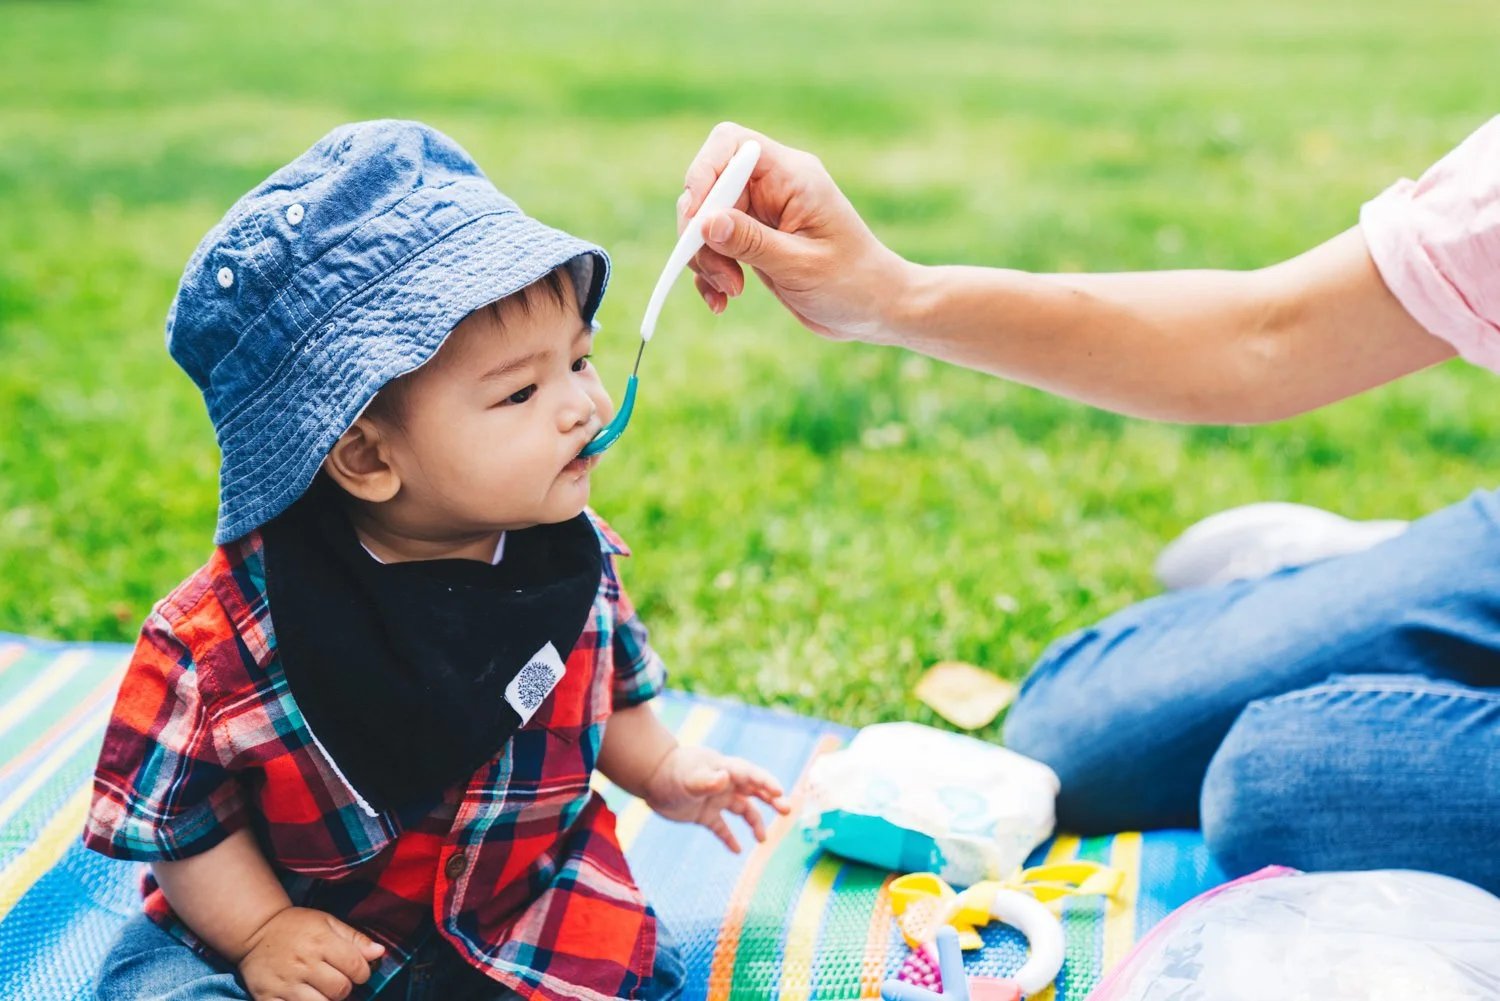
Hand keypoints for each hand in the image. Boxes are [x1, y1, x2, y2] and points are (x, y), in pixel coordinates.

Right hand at [237, 907, 384, 1000]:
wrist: (256, 932)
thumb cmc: (297, 927)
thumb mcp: (327, 922)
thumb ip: (355, 938)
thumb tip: (380, 952)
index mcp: (320, 941)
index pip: (356, 967)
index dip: (363, 973)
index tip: (358, 972)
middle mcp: (303, 964)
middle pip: (340, 990)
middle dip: (346, 989)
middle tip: (338, 982)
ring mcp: (285, 984)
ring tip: (323, 991)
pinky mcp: (267, 998)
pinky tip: (307, 998)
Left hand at [643, 746, 790, 852]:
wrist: (649, 778)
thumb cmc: (670, 773)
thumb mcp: (687, 777)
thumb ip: (706, 780)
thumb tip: (724, 778)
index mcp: (723, 769)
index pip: (750, 775)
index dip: (766, 782)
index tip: (779, 792)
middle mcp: (724, 784)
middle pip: (754, 791)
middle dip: (771, 799)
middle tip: (787, 810)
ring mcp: (715, 799)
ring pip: (742, 810)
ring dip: (754, 823)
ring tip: (762, 840)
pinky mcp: (705, 815)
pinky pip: (722, 828)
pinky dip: (730, 838)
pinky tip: (738, 850)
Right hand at [678, 121, 913, 343]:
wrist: (877, 309)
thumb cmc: (852, 283)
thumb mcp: (800, 265)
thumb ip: (751, 242)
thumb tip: (705, 222)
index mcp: (792, 176)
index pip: (730, 144)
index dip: (703, 174)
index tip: (696, 222)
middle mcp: (774, 186)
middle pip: (710, 186)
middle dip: (701, 232)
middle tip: (720, 275)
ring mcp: (762, 213)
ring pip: (706, 221)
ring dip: (704, 259)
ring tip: (729, 292)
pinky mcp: (754, 240)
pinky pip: (715, 246)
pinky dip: (710, 273)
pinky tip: (721, 301)